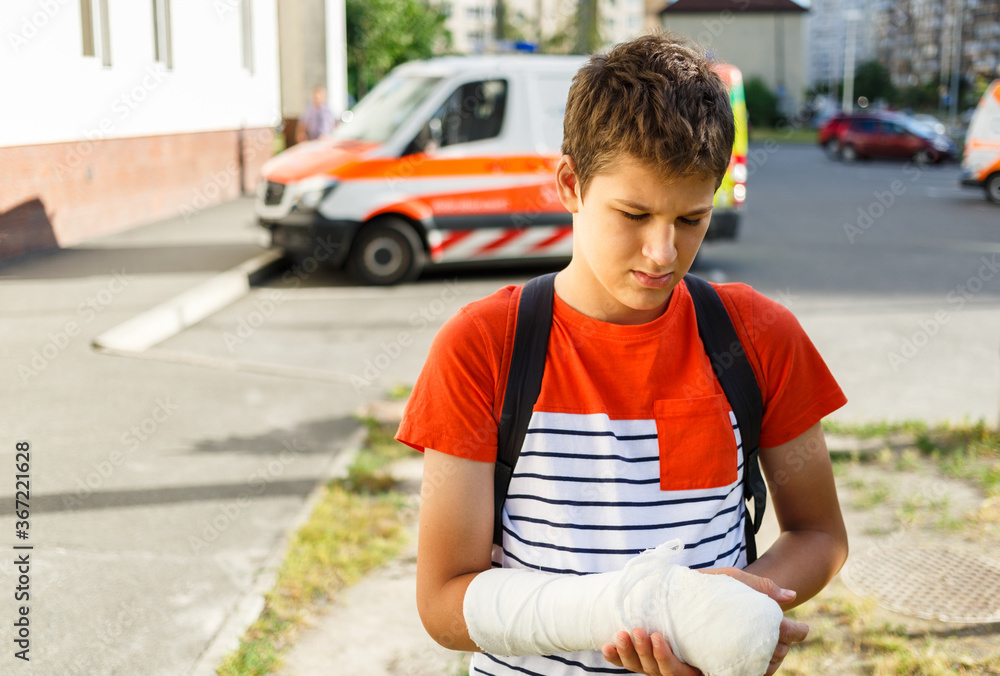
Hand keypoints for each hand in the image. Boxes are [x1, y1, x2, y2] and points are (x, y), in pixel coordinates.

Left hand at [603, 569, 809, 675]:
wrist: (712, 591)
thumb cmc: (729, 593)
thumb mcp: (741, 587)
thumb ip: (762, 595)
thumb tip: (793, 603)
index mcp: (712, 661)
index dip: (669, 663)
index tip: (658, 639)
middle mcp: (691, 667)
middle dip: (648, 657)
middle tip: (641, 631)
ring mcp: (671, 661)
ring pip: (648, 672)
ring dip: (631, 656)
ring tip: (623, 633)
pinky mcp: (653, 653)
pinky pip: (633, 663)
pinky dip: (618, 657)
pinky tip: (606, 646)